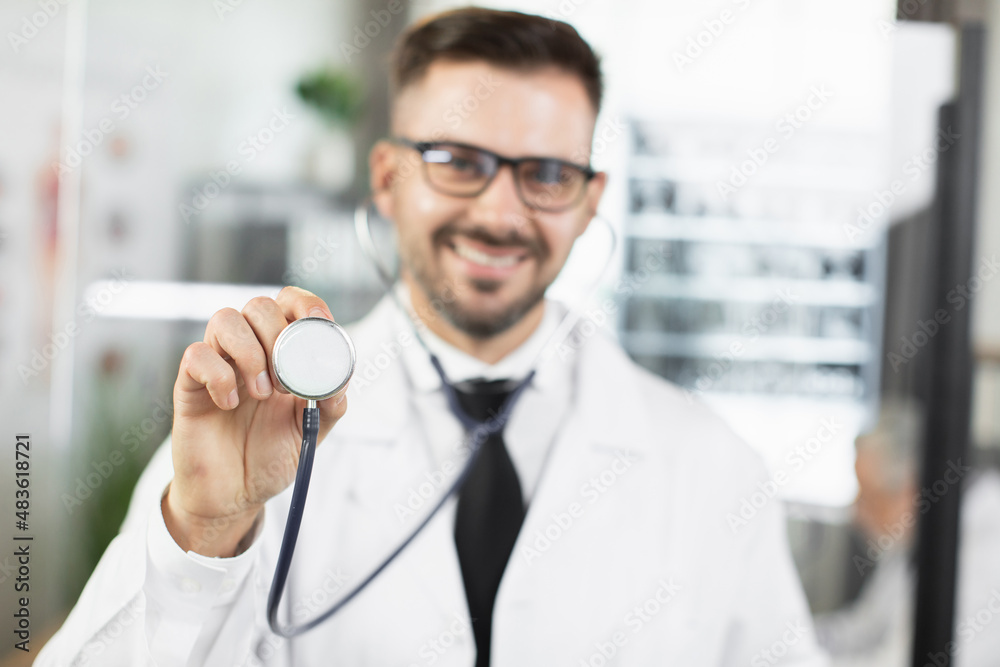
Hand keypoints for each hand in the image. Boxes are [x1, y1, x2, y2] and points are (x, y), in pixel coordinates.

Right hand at [163, 286, 348, 556]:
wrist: (234, 495)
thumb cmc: (271, 456)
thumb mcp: (312, 430)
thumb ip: (330, 403)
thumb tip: (338, 380)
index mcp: (282, 352)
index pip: (289, 303)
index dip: (305, 304)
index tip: (318, 324)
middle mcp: (250, 350)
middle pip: (259, 305)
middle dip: (278, 336)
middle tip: (286, 381)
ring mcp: (219, 364)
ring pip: (225, 319)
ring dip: (249, 352)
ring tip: (262, 393)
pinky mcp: (190, 384)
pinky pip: (196, 355)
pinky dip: (218, 376)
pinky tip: (230, 405)